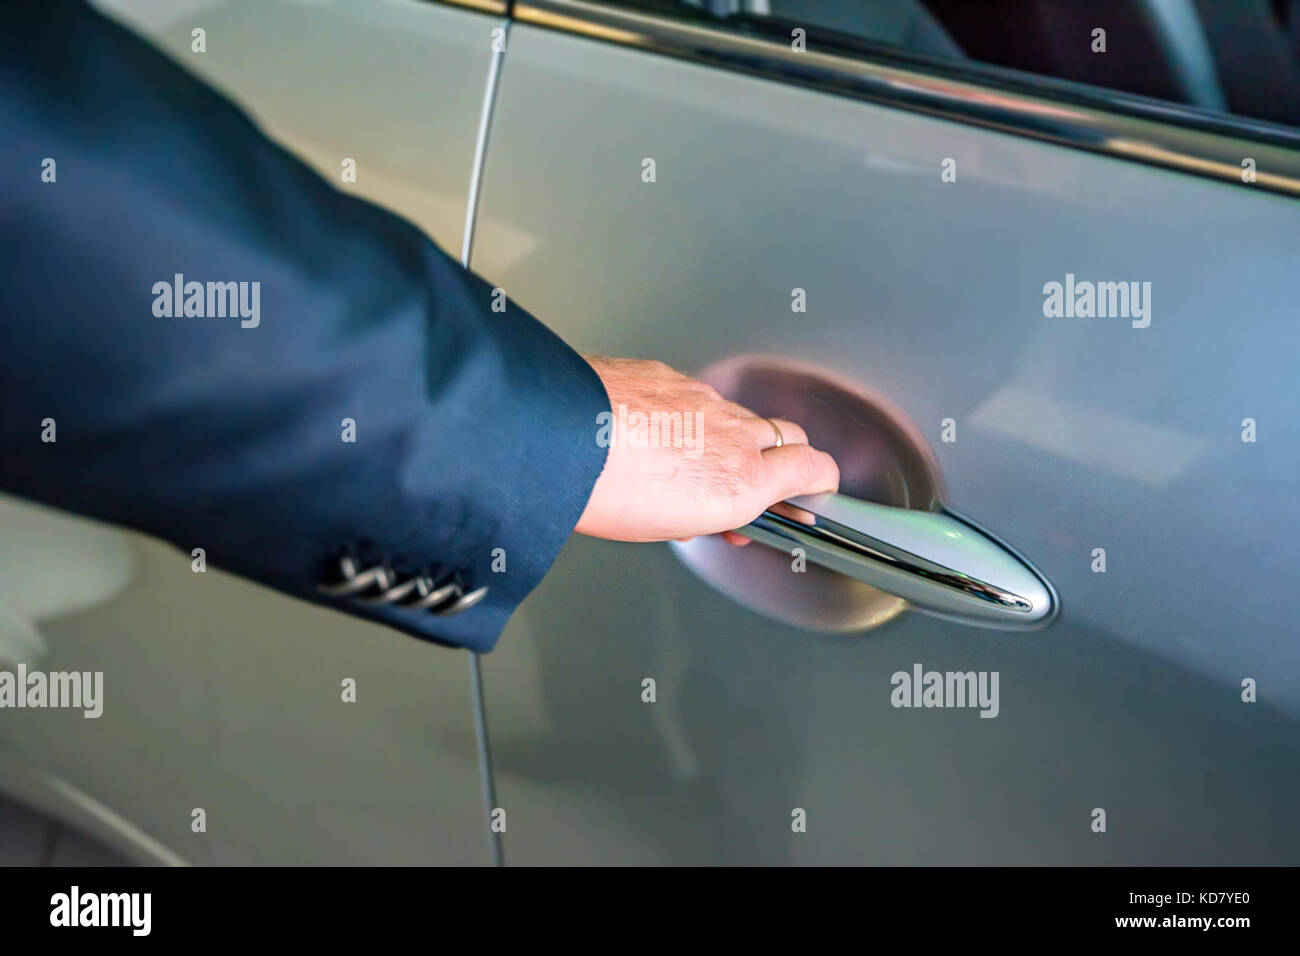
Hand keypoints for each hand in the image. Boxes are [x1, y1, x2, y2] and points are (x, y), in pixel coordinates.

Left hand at [574, 356, 839, 542]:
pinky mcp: (662, 374)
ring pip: (733, 414)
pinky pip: (687, 394)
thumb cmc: (605, 490)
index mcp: (741, 479)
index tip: (816, 488)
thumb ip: (710, 514)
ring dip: (724, 437)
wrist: (556, 438)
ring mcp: (698, 396)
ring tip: (687, 468)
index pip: (811, 466)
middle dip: (778, 456)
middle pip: (782, 434)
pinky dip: (681, 414)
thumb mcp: (672, 526)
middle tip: (753, 484)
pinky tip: (650, 434)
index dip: (819, 478)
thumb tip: (719, 516)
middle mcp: (730, 431)